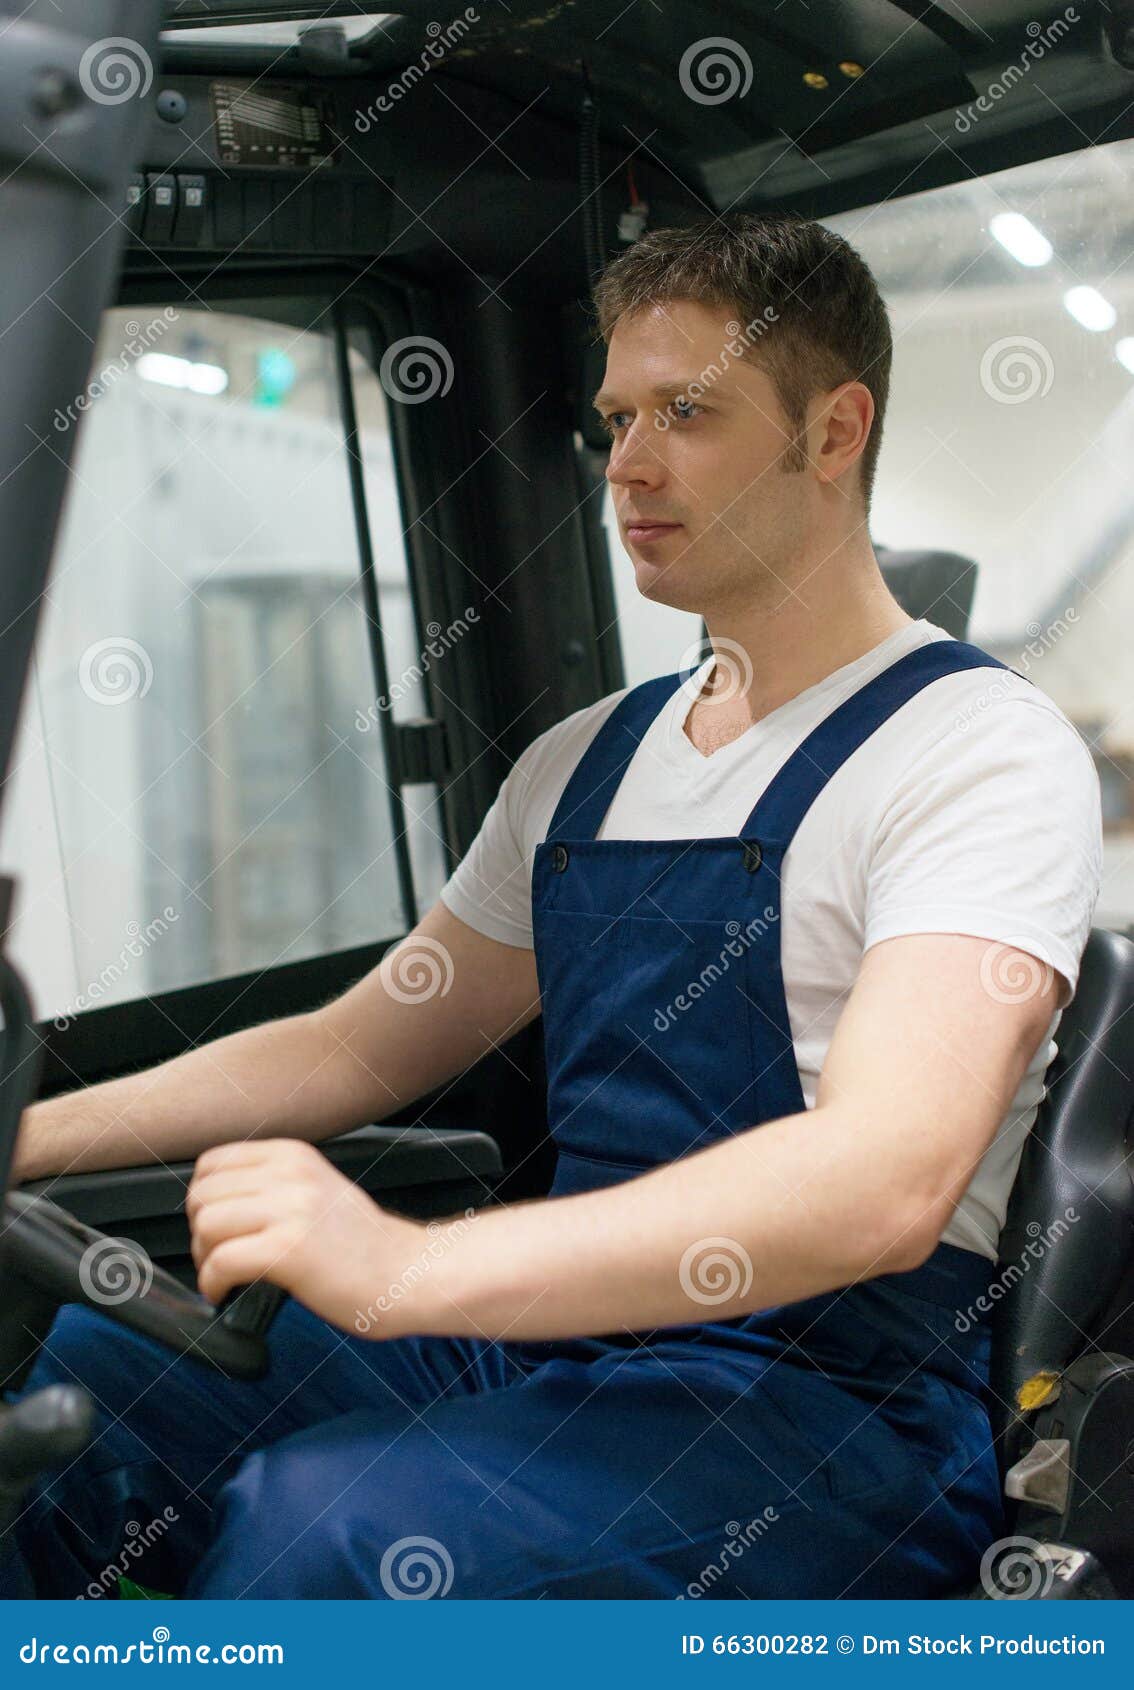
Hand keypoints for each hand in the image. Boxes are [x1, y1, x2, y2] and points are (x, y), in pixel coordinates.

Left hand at [186, 1139, 428, 1338]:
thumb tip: (213, 1204)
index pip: (213, 1163)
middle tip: (218, 1257)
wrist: (407, 1274)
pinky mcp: (290, 1250)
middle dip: (199, 1232)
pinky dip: (213, 1284)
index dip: (203, 1199)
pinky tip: (226, 1294)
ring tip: (224, 1276)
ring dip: (204, 1259)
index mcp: (293, 1155)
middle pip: (202, 1195)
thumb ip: (272, 1185)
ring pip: (207, 1226)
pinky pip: (222, 1262)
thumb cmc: (362, 1245)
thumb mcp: (317, 1189)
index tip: (216, 1227)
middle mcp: (290, 1174)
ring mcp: (291, 1210)